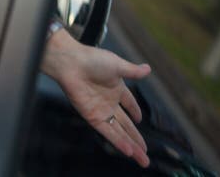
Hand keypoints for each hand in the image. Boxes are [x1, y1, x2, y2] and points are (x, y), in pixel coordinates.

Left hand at [42, 29, 151, 167]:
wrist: (71, 63)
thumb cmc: (92, 60)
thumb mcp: (118, 65)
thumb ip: (133, 71)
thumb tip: (148, 69)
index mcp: (117, 88)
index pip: (129, 103)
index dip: (135, 111)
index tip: (140, 119)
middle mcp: (109, 102)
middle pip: (126, 125)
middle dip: (136, 139)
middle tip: (146, 154)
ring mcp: (101, 110)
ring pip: (119, 132)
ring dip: (131, 146)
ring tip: (143, 159)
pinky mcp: (92, 116)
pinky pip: (107, 132)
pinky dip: (118, 141)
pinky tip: (128, 151)